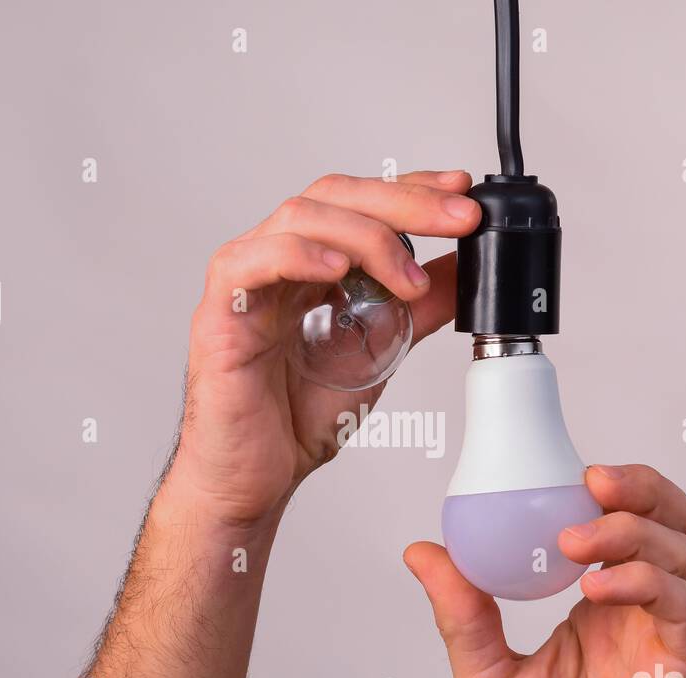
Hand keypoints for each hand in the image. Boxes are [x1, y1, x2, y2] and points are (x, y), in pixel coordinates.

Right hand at [168, 170, 480, 525]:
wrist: (254, 480)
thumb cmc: (295, 421)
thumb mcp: (378, 352)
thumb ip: (418, 309)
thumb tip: (465, 272)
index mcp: (310, 265)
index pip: (360, 202)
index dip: (411, 188)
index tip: (462, 192)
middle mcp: (276, 262)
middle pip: (335, 196)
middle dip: (404, 201)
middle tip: (459, 219)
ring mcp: (245, 283)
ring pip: (299, 217)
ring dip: (366, 236)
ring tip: (408, 279)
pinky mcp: (219, 315)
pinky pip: (248, 262)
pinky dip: (298, 256)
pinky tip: (338, 271)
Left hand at [404, 465, 685, 677]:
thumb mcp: (483, 677)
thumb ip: (463, 613)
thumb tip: (423, 551)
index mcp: (600, 610)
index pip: (626, 524)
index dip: (613, 487)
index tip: (569, 467)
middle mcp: (641, 617)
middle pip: (674, 523)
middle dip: (642, 487)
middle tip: (592, 479)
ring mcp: (667, 643)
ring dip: (637, 527)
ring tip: (578, 537)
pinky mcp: (683, 675)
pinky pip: (685, 608)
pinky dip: (645, 582)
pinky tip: (597, 589)